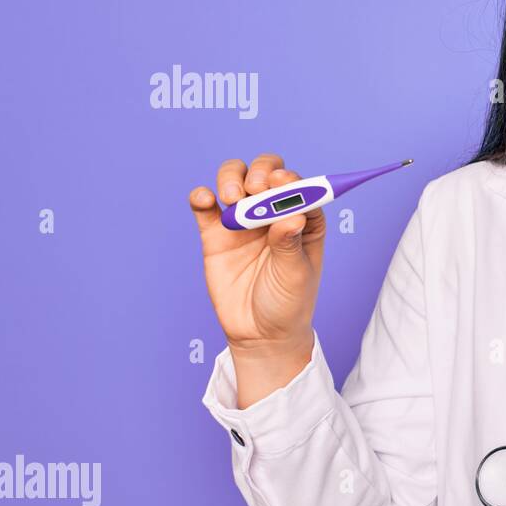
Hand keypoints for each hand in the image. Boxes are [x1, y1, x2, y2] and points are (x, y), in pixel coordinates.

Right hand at [188, 153, 325, 354]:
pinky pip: (205, 206)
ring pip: (235, 179)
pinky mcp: (215, 233)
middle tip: (255, 190)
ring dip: (232, 178)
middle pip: (266, 173)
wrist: (260, 333)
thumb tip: (292, 215)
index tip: (281, 184)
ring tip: (233, 200)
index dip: (291, 180)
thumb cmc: (288, 302)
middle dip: (260, 172)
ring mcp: (244, 220)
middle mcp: (274, 212)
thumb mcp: (296, 275)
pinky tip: (205, 200)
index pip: (301, 187)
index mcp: (304, 219)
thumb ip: (290, 244)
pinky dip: (201, 195)